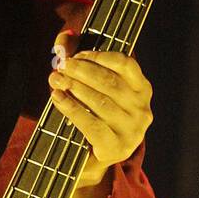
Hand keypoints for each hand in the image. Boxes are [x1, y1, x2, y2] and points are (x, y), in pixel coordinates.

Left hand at [49, 29, 153, 187]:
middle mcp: (142, 109)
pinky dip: (72, 108)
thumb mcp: (91, 88)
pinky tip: (58, 99)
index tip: (77, 55)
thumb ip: (80, 61)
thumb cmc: (94, 117)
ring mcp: (132, 130)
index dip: (99, 56)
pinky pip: (91, 123)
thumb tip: (64, 36)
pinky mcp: (117, 148)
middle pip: (110, 82)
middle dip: (82, 71)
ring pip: (100, 102)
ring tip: (56, 80)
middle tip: (61, 67)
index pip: (125, 64)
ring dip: (75, 88)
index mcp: (142, 89)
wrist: (93, 161)